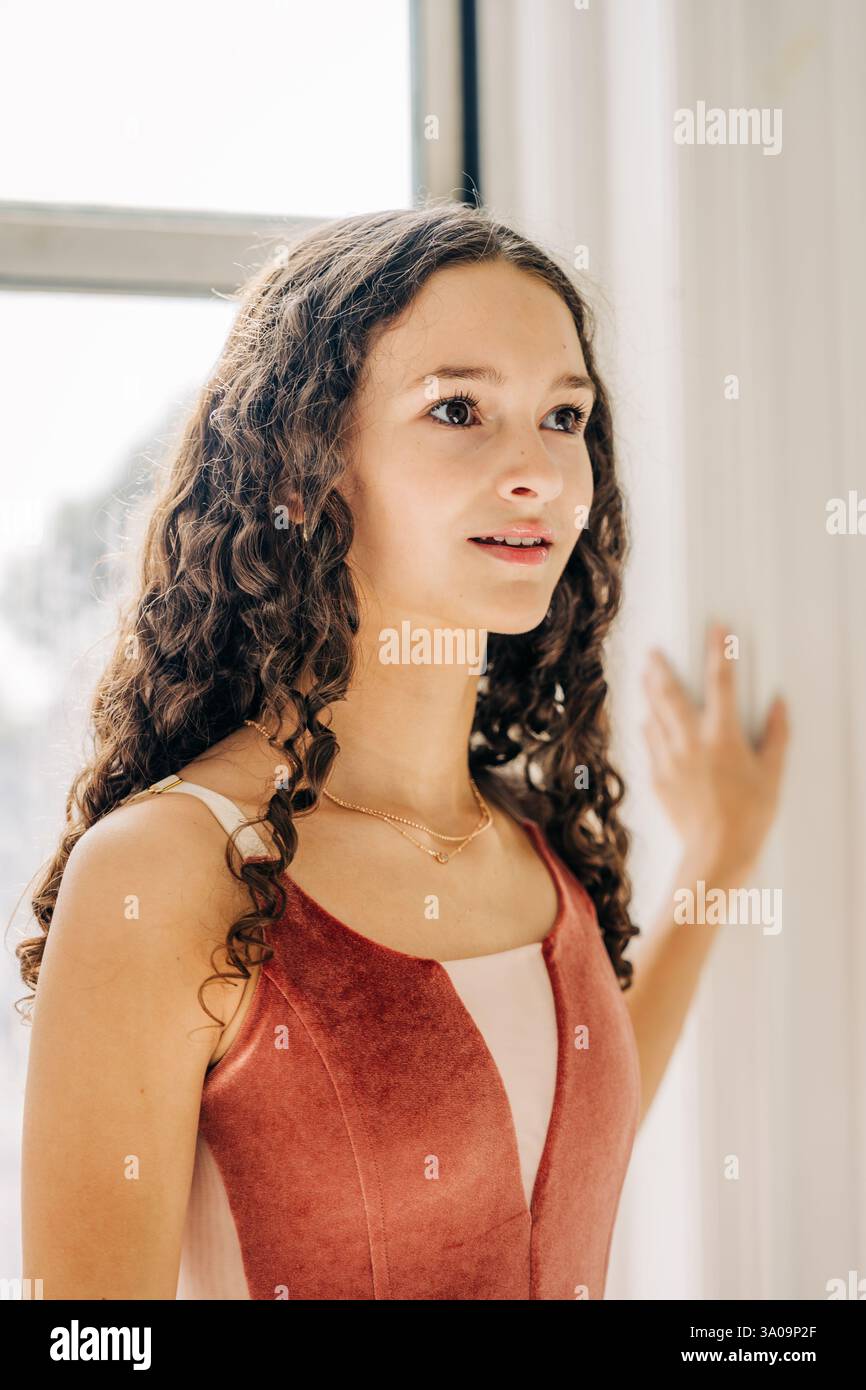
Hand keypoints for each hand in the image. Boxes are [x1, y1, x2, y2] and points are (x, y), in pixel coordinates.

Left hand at [640, 623, 789, 879]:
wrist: (715, 853)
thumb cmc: (749, 816)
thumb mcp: (772, 773)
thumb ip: (776, 734)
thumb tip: (778, 703)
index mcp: (722, 736)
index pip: (721, 682)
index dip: (719, 652)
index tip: (717, 630)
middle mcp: (690, 742)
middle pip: (670, 694)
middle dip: (661, 668)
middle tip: (653, 651)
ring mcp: (669, 760)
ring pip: (653, 716)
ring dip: (650, 694)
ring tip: (645, 676)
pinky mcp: (658, 779)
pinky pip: (650, 745)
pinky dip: (649, 728)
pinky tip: (648, 722)